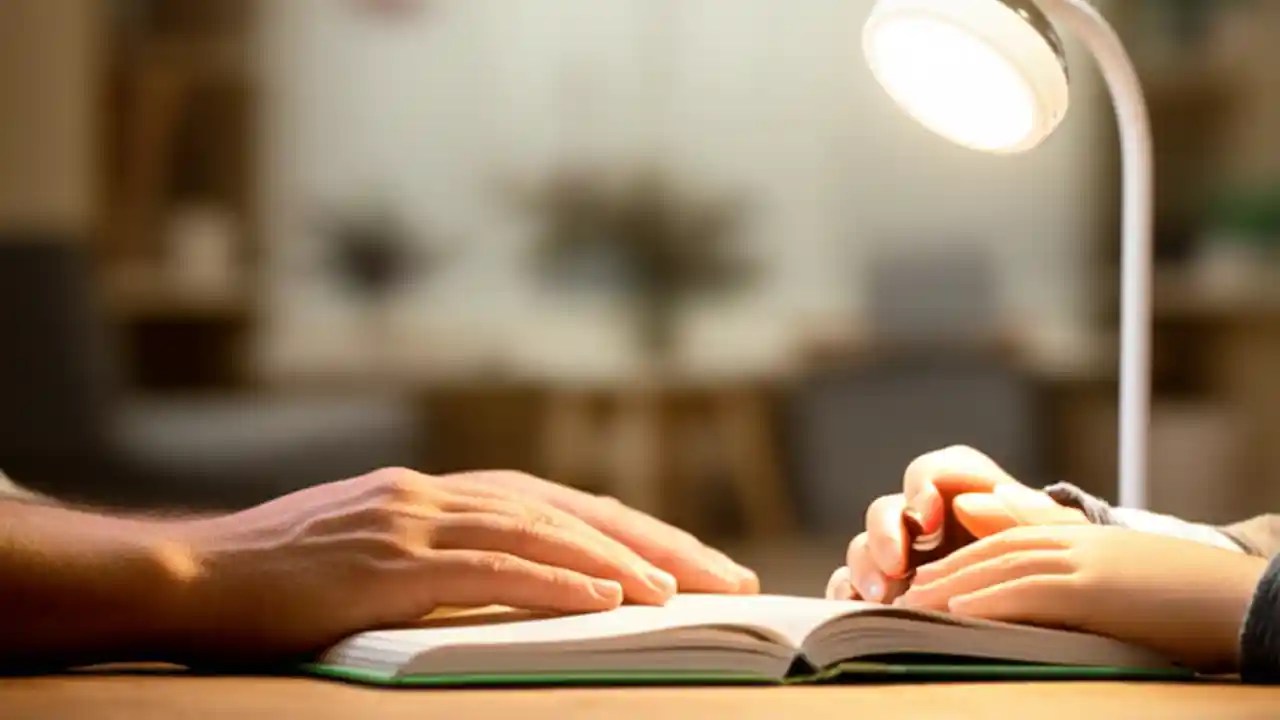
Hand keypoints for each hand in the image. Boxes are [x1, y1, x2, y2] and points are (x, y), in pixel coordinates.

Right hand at [169, 468, 689, 659]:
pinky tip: (605, 596)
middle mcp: (435, 493)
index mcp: (439, 493)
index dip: (631, 531)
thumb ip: (447, 566)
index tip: (693, 564)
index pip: (558, 505)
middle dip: (653, 542)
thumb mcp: (379, 564)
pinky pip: (486, 567)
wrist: (190, 579)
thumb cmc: (282, 583)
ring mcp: (410, 519)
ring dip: (617, 559)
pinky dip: (552, 579)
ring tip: (683, 591)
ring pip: (537, 530)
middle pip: (568, 508)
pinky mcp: (385, 560)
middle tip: (724, 576)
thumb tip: (527, 594)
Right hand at [826, 446, 1086, 603]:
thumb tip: (972, 503)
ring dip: (865, 566)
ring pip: (863, 548)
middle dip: (886, 532)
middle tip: (896, 563)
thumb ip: (1027, 516)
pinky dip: (846, 593)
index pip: (930, 473)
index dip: (923, 487)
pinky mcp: (885, 593)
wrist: (1058, 609)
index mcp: (963, 495)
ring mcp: (899, 559)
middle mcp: (922, 523)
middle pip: (887, 510)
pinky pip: (849, 586)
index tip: (930, 514)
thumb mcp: (1057, 542)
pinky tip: (856, 609)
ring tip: (881, 595)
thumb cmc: (1055, 567)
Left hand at [897, 525, 1267, 671]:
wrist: (1241, 598)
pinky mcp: (1093, 586)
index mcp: (1083, 538)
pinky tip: (960, 609)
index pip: (1009, 542)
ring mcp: (1083, 561)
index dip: (967, 558)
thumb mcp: (1126, 578)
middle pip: (995, 550)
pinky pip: (1029, 589)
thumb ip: (1082, 577)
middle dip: (948, 568)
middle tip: (908, 589)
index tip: (934, 577)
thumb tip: (1051, 599)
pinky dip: (989, 597)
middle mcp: (1075, 541)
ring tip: (916, 601)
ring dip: (954, 584)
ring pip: (1001, 566)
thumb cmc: (1190, 597)